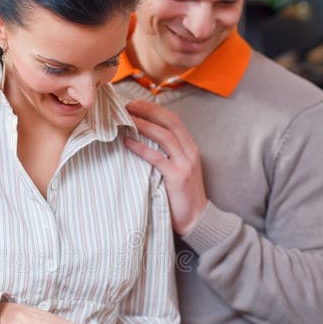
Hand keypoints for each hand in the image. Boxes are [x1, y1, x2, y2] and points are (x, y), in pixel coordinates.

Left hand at [124, 99, 206, 234]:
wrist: (196, 219)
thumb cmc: (181, 196)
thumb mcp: (177, 169)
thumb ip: (166, 154)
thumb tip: (141, 140)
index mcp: (190, 147)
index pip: (173, 120)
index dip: (154, 109)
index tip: (136, 104)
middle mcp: (190, 152)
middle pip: (170, 122)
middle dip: (148, 110)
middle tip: (128, 105)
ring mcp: (185, 164)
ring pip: (165, 136)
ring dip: (144, 124)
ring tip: (126, 119)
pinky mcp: (177, 177)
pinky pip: (157, 158)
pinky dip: (141, 147)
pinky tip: (127, 142)